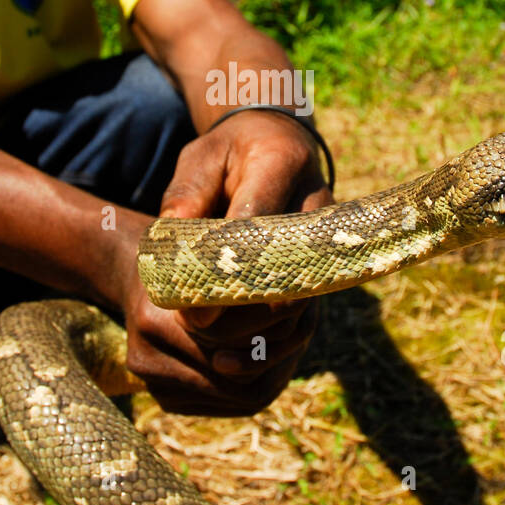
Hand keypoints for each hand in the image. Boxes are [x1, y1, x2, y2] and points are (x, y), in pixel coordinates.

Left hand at [119, 110, 332, 415]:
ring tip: (213, 355)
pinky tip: (238, 360)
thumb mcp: (199, 159)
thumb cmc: (229, 154)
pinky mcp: (326, 264)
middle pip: (288, 270)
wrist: (278, 144)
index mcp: (281, 162)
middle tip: (197, 330)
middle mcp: (317, 201)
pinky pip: (307, 312)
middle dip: (242, 309)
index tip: (192, 308)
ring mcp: (329, 236)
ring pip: (303, 299)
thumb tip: (175, 252)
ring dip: (258, 333)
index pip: (256, 222)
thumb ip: (186, 197)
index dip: (224, 270)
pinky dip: (273, 341)